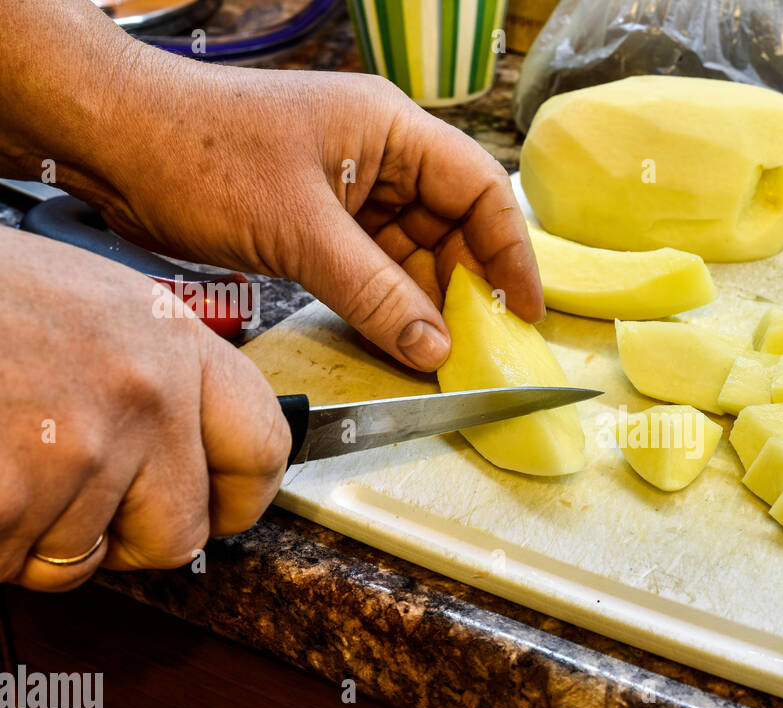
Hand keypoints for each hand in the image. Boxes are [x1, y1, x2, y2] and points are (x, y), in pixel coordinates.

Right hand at [0, 229, 288, 590]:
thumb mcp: (92, 305)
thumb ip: (151, 376)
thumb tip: (186, 453)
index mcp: (175, 343)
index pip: (264, 449)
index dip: (241, 498)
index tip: (218, 510)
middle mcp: (144, 396)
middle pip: (179, 534)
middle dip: (125, 540)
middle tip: (78, 509)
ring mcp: (81, 449)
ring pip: (81, 558)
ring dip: (36, 536)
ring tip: (4, 461)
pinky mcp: (13, 494)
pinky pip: (12, 563)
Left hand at [79, 59, 542, 371]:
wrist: (113, 142)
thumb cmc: (201, 154)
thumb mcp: (300, 231)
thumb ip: (375, 294)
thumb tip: (436, 349)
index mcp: (391, 130)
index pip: (481, 190)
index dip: (512, 252)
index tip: (525, 311)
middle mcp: (380, 156)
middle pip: (452, 227)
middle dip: (466, 289)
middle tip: (481, 348)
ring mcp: (349, 189)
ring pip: (412, 254)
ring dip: (423, 304)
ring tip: (438, 356)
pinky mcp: (319, 219)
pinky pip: (372, 267)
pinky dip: (384, 304)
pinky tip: (394, 341)